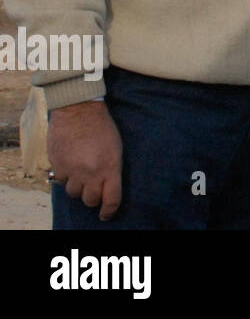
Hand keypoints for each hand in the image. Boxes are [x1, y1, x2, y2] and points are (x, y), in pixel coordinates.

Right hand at [48, 100, 121, 220]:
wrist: (79, 110)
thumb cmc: (102, 127)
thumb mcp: (116, 148)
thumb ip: (111, 169)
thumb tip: (106, 188)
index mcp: (110, 167)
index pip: (111, 199)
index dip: (109, 210)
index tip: (106, 214)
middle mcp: (91, 172)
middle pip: (90, 200)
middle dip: (93, 198)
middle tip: (93, 191)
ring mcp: (73, 170)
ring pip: (73, 193)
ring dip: (78, 188)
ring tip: (81, 176)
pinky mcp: (58, 165)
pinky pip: (60, 181)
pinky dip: (65, 177)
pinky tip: (70, 165)